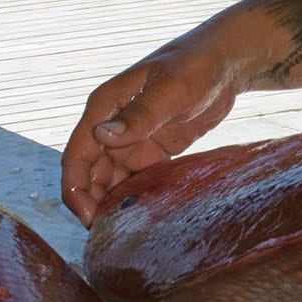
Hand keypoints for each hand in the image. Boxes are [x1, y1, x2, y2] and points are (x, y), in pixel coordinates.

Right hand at [61, 36, 246, 223]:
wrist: (225, 64)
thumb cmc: (196, 66)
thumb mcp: (171, 90)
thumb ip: (140, 116)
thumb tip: (102, 137)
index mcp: (103, 107)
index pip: (76, 156)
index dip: (76, 190)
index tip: (88, 219)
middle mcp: (110, 125)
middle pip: (88, 174)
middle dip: (91, 205)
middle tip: (107, 237)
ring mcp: (129, 139)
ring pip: (108, 180)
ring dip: (110, 204)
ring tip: (122, 234)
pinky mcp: (150, 149)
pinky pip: (133, 179)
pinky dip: (132, 198)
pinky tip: (141, 218)